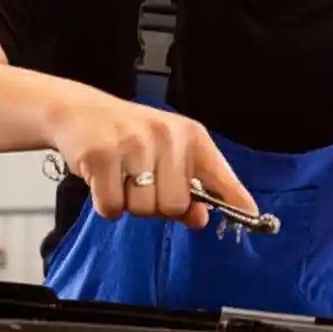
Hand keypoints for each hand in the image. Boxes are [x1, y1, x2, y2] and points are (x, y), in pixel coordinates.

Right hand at [46, 90, 256, 228]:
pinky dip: (106, 204)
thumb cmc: (130, 137)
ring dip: (129, 203)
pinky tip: (103, 180)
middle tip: (141, 185)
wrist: (80, 111)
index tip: (252, 215)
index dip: (235, 198)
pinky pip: (112, 206)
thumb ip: (187, 188)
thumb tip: (201, 220)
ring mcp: (134, 145)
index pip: (219, 174)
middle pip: (176, 205)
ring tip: (121, 177)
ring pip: (143, 209)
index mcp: (191, 137)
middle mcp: (167, 137)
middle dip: (157, 207)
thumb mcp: (166, 154)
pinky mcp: (102, 156)